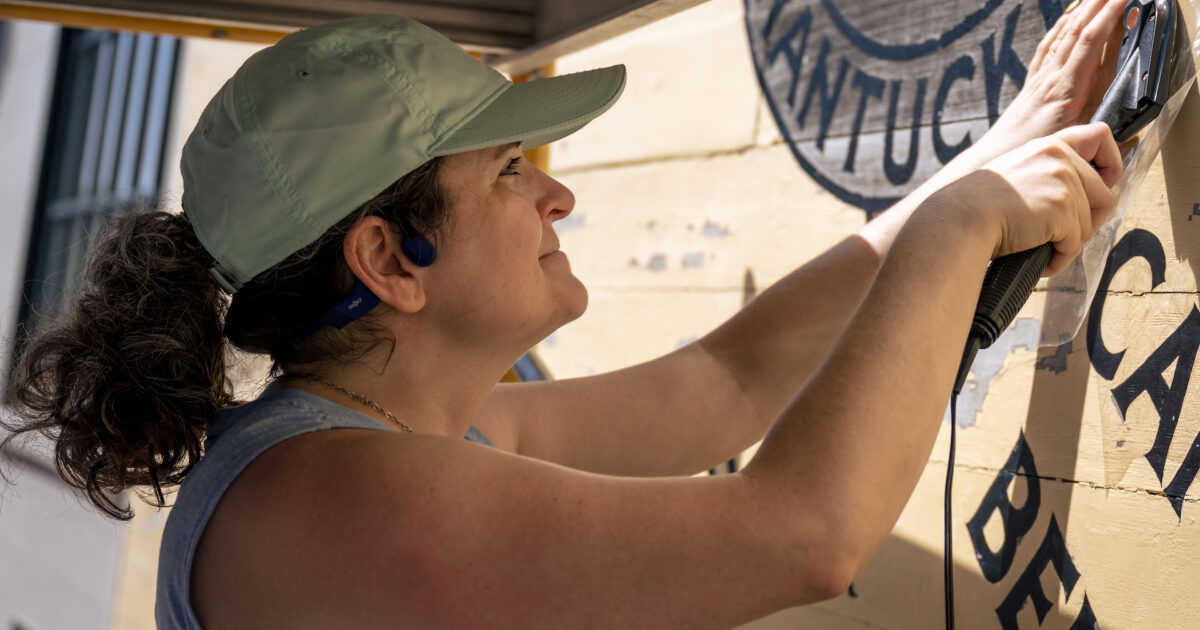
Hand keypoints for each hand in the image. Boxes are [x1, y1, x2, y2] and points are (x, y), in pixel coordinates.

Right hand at [943, 123, 1121, 275]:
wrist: (960, 218)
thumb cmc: (976, 204)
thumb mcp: (1014, 173)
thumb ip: (1045, 174)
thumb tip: (1073, 198)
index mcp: (1049, 145)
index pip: (1099, 136)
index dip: (1110, 162)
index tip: (1105, 181)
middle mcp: (1060, 158)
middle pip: (1104, 194)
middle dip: (1088, 221)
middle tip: (1063, 236)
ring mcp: (1064, 182)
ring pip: (1090, 223)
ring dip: (1069, 243)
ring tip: (1042, 248)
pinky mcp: (1063, 209)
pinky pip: (1075, 244)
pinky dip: (1059, 258)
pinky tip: (1040, 260)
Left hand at [984, 0, 1126, 153]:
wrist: (994, 156)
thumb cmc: (1031, 151)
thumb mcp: (1074, 140)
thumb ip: (1100, 127)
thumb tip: (1126, 121)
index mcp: (1065, 88)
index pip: (1090, 41)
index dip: (1108, 16)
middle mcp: (1050, 77)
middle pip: (1076, 31)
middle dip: (1097, 5)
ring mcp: (1039, 78)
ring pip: (1061, 36)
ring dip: (1080, 13)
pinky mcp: (1031, 84)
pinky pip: (1047, 49)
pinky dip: (1058, 30)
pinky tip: (1063, 24)